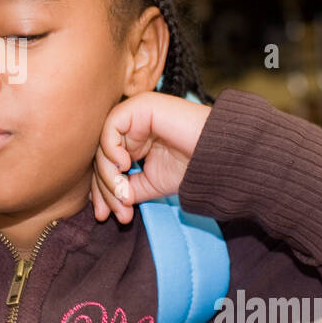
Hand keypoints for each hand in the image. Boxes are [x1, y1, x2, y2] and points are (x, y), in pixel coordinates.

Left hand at [90, 92, 211, 224]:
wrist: (220, 158)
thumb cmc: (192, 168)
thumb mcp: (149, 184)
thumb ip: (124, 188)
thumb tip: (102, 202)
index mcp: (134, 140)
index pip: (106, 164)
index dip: (101, 191)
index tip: (104, 216)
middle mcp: (132, 125)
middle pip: (101, 156)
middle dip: (103, 188)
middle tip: (111, 213)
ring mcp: (135, 113)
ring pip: (103, 145)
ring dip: (108, 176)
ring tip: (123, 195)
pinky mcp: (140, 106)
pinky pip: (110, 128)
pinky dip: (111, 150)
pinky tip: (125, 166)